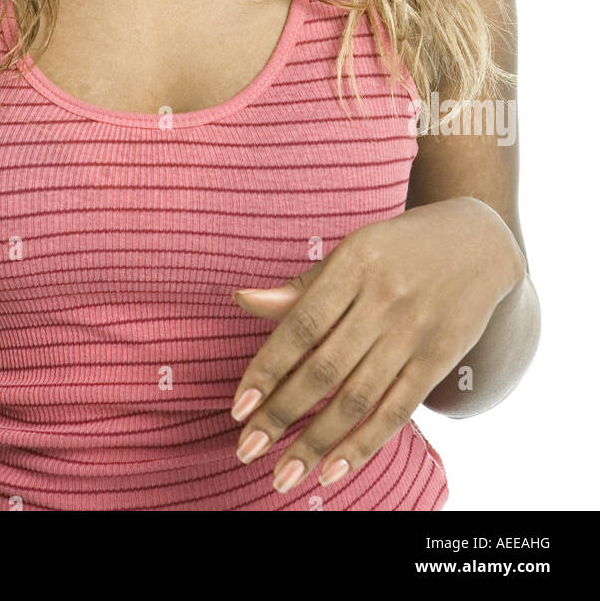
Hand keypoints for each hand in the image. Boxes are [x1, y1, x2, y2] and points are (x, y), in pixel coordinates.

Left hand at [229, 196, 524, 494]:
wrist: (479, 241)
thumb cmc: (399, 247)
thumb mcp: (351, 252)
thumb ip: (301, 288)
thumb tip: (242, 301)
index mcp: (354, 264)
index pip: (300, 326)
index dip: (267, 369)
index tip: (238, 409)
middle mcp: (384, 299)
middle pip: (325, 368)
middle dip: (281, 415)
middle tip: (247, 451)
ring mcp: (414, 331)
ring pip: (358, 397)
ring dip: (316, 442)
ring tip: (283, 476)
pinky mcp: (439, 358)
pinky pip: (397, 409)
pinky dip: (363, 443)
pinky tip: (332, 469)